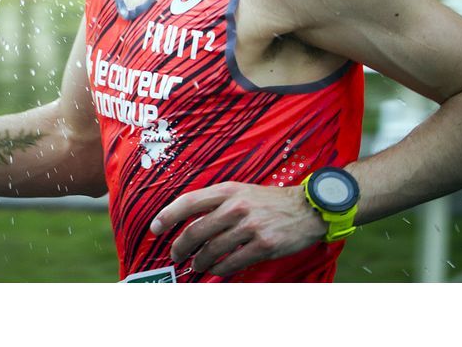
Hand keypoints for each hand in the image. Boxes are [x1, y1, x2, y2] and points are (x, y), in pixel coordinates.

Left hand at [149, 181, 327, 276]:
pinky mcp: (263, 245)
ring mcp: (250, 226)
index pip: (189, 202)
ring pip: (212, 250)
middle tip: (176, 255)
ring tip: (196, 265)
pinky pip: (232, 262)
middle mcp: (236, 207)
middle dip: (181, 247)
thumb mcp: (241, 190)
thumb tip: (190, 220)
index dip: (168, 216)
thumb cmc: (269, 200)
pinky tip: (216, 270)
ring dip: (199, 262)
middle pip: (196, 231)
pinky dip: (220, 269)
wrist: (306, 208)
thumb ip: (217, 202)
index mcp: (228, 190)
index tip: (155, 228)